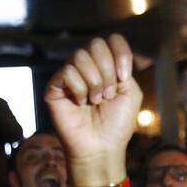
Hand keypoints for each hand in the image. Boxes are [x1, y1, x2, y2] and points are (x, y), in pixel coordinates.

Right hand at [45, 35, 141, 184]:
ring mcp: (70, 75)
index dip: (121, 53)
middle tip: (107, 95)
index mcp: (107, 65)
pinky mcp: (55, 86)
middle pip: (96, 44)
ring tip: (95, 101)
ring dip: (95, 82)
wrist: (102, 147)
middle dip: (107, 71)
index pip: (112, 39)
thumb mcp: (131, 92)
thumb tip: (108, 50)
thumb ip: (124, 66)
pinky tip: (80, 103)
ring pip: (80, 56)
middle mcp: (88, 66)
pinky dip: (79, 89)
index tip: (124, 77)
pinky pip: (68, 71)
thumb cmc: (117, 124)